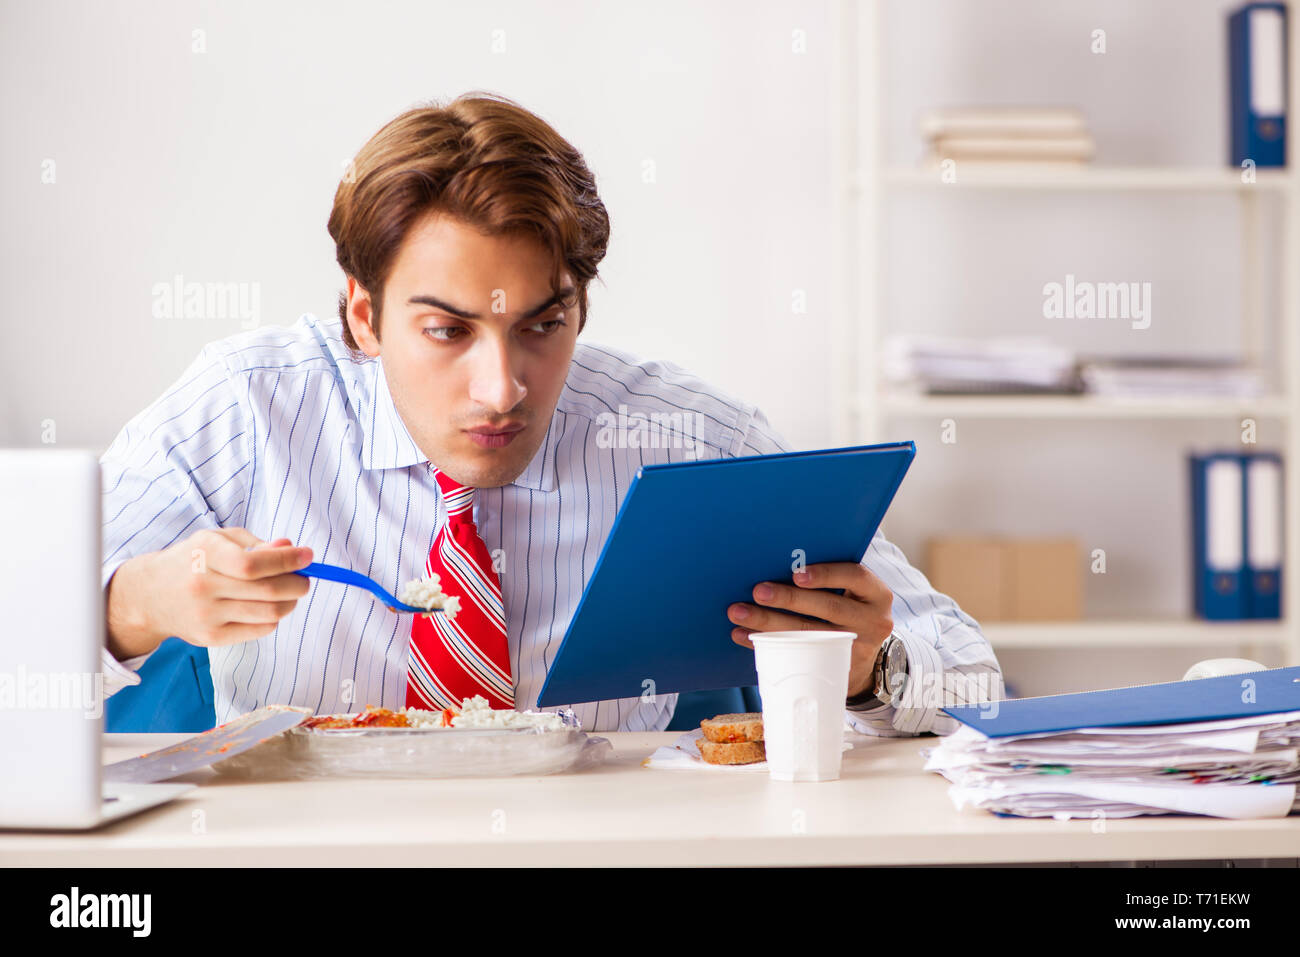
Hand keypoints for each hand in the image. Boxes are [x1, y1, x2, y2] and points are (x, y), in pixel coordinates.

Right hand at [106, 528, 312, 659]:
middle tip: (304, 578)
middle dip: (297, 583)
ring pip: (269, 613)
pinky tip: (268, 606)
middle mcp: (203, 586)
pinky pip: (259, 629)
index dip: (287, 560)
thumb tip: (290, 548)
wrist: (150, 595)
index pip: (254, 563)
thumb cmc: (193, 561)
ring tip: (291, 593)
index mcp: (205, 554)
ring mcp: (206, 615)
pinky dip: (274, 617)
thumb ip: (255, 543)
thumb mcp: (218, 540)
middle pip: (268, 590)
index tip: (308, 556)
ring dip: (291, 602)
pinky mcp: (210, 637)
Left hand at [727, 562, 892, 698]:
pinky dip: (767, 643)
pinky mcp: (837, 666)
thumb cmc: (847, 608)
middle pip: (828, 608)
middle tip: (758, 592)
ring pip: (809, 634)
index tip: (796, 575)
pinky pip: (797, 654)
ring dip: (770, 622)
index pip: (855, 577)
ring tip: (740, 613)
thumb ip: (827, 579)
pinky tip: (745, 635)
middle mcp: (873, 620)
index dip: (826, 575)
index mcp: (876, 593)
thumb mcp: (850, 592)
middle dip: (789, 599)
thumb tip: (775, 561)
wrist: (861, 654)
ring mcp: (857, 647)